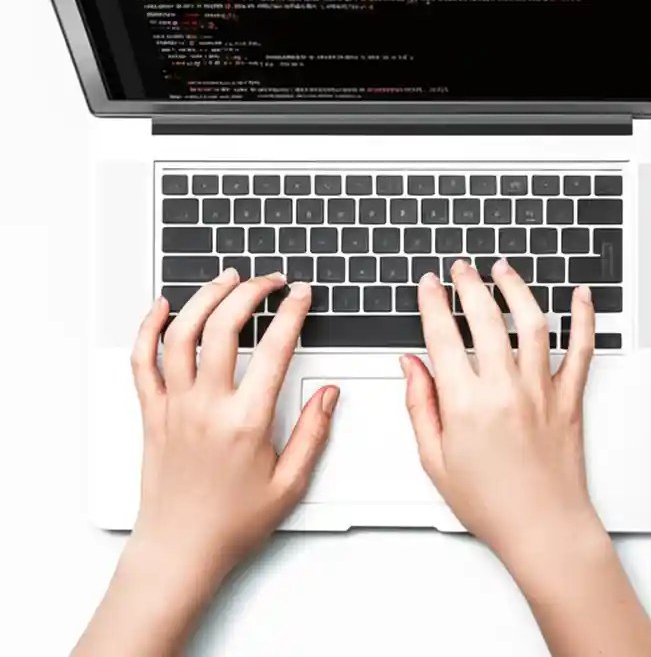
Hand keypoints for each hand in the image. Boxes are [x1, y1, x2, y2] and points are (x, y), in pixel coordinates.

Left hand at [75, 269, 339, 656]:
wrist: (180, 549)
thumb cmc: (232, 523)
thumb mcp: (291, 482)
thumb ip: (313, 432)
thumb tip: (329, 394)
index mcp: (246, 422)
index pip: (275, 349)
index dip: (292, 313)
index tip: (302, 295)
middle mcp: (207, 407)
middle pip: (225, 327)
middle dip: (251, 292)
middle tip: (270, 281)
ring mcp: (175, 407)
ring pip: (182, 334)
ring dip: (205, 298)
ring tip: (226, 280)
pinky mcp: (152, 414)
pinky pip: (142, 361)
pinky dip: (149, 327)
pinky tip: (164, 308)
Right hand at [403, 260, 650, 655]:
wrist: (543, 527)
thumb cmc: (490, 503)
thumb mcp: (435, 460)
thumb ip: (420, 406)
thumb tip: (410, 365)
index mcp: (465, 404)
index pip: (443, 336)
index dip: (433, 302)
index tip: (429, 284)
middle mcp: (505, 389)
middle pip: (486, 318)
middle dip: (470, 284)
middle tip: (461, 268)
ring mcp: (542, 390)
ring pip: (532, 323)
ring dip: (517, 288)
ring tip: (503, 270)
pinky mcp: (570, 398)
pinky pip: (581, 350)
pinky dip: (583, 318)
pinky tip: (580, 296)